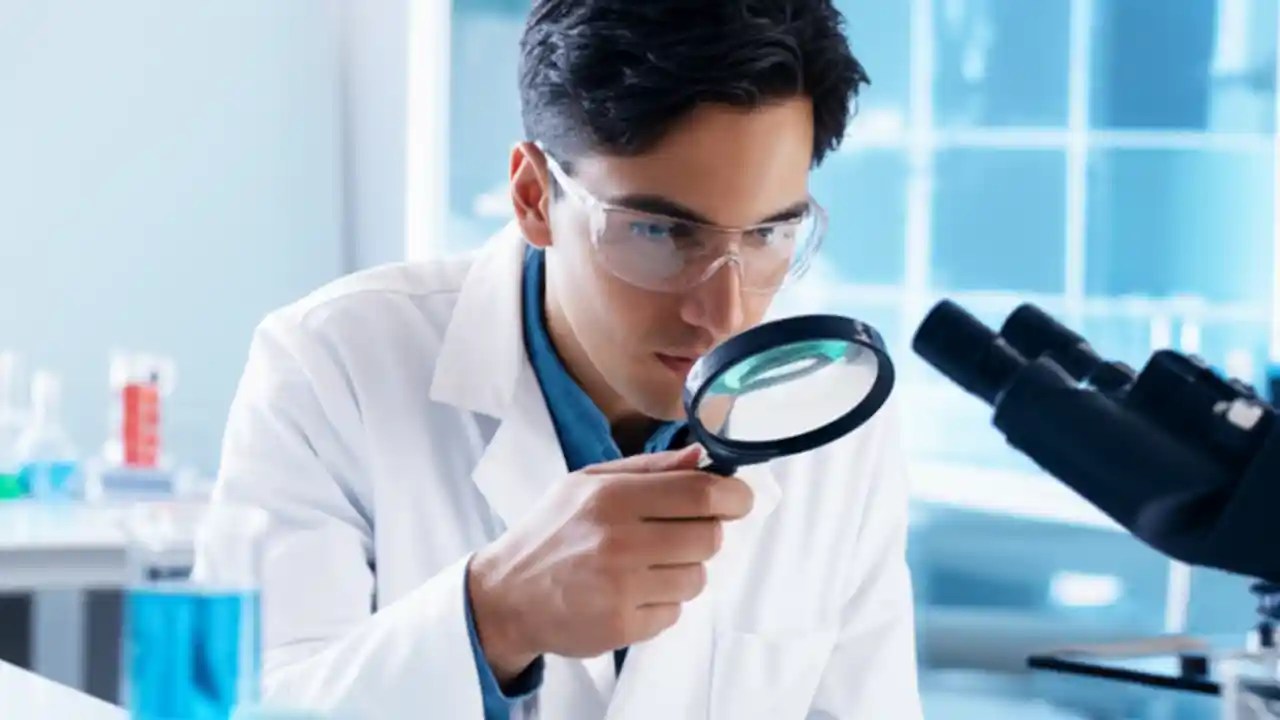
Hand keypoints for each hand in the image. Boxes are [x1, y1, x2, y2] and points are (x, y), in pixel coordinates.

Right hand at [467, 445, 753, 681]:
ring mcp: (621, 588)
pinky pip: (675, 612)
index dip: (733, 497)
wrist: (505, 595)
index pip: (700, 495)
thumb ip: (648, 468)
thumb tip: (702, 457)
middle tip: (681, 534)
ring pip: (697, 578)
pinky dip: (662, 603)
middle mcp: (619, 542)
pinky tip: (632, 592)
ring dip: (683, 571)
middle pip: (709, 538)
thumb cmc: (550, 533)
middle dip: (706, 534)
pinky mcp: (622, 627)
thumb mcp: (586, 483)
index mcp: (611, 497)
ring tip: (648, 566)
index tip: (738, 500)